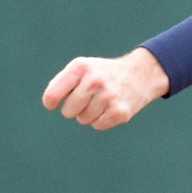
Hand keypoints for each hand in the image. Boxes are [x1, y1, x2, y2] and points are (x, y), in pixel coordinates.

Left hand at [41, 47, 170, 129]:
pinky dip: (101, 119)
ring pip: (83, 119)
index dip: (51, 102)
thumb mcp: (83, 67)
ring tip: (102, 100)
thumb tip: (51, 102)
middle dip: (75, 108)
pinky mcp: (119, 112)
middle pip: (68, 111)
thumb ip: (63, 83)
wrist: (140, 74)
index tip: (54, 103)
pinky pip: (97, 125)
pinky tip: (111, 107)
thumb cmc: (103, 73)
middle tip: (88, 97)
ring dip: (90, 113)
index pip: (53, 95)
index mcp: (80, 68)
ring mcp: (107, 97)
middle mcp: (94, 81)